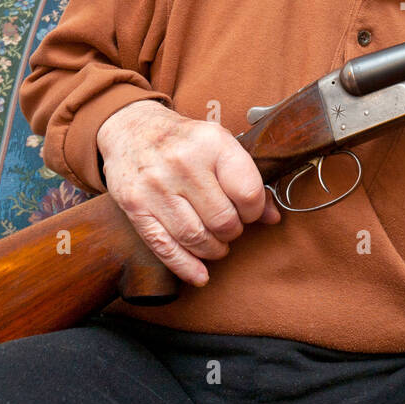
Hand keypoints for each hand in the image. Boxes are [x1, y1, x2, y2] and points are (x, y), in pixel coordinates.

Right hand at [95, 100, 279, 286]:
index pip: (248, 193)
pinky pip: (164, 247)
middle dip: (232, 233)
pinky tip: (199, 274)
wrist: (132, 129)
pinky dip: (185, 267)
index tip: (248, 213)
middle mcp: (183, 162)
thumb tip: (272, 218)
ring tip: (215, 244)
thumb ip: (248, 180)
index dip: (254, 212)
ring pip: (196, 238)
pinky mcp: (134, 205)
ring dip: (212, 250)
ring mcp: (156, 185)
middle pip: (223, 221)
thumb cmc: (185, 141)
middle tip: (229, 228)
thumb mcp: (220, 146)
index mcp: (212, 142)